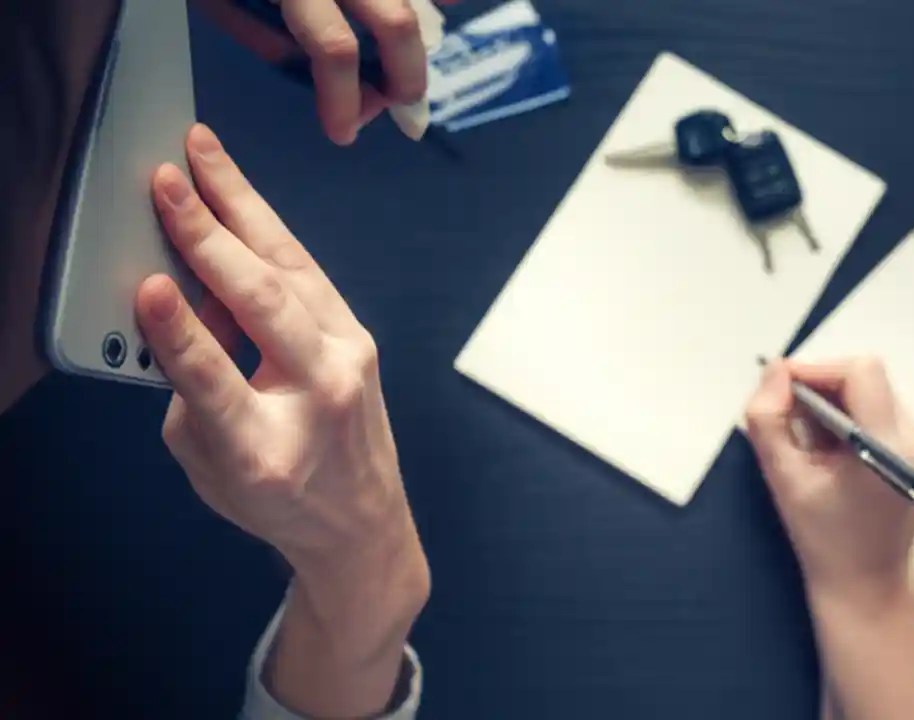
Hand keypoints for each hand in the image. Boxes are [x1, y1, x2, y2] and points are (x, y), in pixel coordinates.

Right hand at [135, 124, 427, 715]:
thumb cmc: (276, 499)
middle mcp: (322, 395)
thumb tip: (180, 306)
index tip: (148, 286)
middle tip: (168, 178)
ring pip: (294, 269)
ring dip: (244, 207)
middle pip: (265, 304)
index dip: (181, 332)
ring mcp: (351, 360)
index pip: (217, 380)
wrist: (362, 524)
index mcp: (266, 449)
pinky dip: (270, 231)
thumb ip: (189, 392)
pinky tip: (240, 196)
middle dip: (211, 234)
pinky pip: (308, 273)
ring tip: (204, 155)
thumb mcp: (208, 467)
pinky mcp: (358, 336)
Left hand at [194, 0, 442, 144]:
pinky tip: (450, 5)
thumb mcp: (220, 4)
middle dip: (404, 76)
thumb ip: (264, 35)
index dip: (344, 101)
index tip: (342, 133)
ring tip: (407, 61)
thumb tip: (318, 76)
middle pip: (396, 22)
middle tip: (393, 104)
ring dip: (417, 35)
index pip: (334, 48)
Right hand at [745, 358, 913, 609]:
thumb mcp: (784, 480)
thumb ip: (770, 420)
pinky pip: (874, 411)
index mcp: (891, 448)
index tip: (780, 390)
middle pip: (865, 378)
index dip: (815, 370)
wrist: (864, 588)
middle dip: (819, 387)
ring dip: (830, 402)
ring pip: (869, 392)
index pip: (861, 373)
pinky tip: (825, 449)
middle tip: (785, 415)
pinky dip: (843, 417)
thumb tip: (774, 370)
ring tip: (804, 438)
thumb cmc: (823, 540)